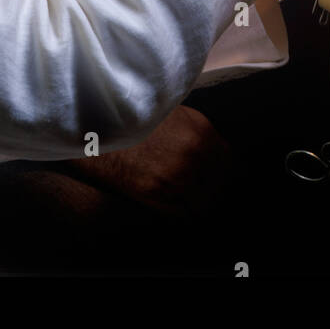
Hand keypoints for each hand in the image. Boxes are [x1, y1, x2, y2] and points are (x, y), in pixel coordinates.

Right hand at [67, 105, 231, 216]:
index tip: (219, 177)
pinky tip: (178, 208)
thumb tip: (216, 153)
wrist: (100, 124)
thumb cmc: (136, 116)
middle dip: (215, 190)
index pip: (229, 162)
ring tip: (192, 202)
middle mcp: (194, 155)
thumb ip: (198, 132)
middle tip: (206, 192)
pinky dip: (184, 215)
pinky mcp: (156, 194)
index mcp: (201, 131)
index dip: (224, 171)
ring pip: (204, 205)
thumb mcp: (174, 112)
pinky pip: (183, 215)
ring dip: (200, 205)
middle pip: (220, 185)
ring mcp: (176, 177)